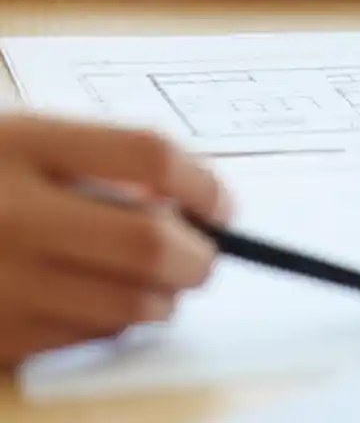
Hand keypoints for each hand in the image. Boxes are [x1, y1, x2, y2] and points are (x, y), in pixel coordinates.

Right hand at [0, 115, 231, 366]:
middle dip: (198, 256)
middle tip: (202, 257)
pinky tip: (89, 299)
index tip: (219, 205)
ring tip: (149, 282)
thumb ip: (98, 165)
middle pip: (150, 243)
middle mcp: (10, 212)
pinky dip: (108, 323)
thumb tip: (188, 207)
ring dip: (160, 298)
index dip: (202, 183)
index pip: (149, 155)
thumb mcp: (21, 142)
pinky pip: (85, 337)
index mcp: (23, 143)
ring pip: (130, 305)